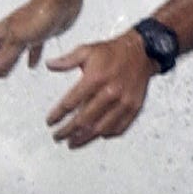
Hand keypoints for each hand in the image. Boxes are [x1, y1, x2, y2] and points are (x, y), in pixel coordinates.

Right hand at [0, 0, 75, 81]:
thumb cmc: (40, 13)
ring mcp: (26, 30)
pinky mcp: (41, 31)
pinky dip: (30, 56)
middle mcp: (12, 30)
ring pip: (11, 50)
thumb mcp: (20, 37)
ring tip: (1, 76)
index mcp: (3, 30)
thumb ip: (6, 53)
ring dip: (5, 63)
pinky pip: (32, 46)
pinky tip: (32, 65)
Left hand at [43, 34, 158, 148]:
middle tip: (58, 136)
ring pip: (100, 128)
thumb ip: (67, 60)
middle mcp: (109, 92)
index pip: (70, 103)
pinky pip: (119, 128)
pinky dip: (106, 134)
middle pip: (83, 120)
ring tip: (72, 142)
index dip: (57, 115)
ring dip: (84, 138)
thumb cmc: (114, 51)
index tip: (50, 121)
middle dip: (67, 131)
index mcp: (95, 78)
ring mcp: (123, 102)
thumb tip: (50, 65)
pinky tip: (97, 135)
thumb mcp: (87, 50)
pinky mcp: (134, 107)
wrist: (142, 51)